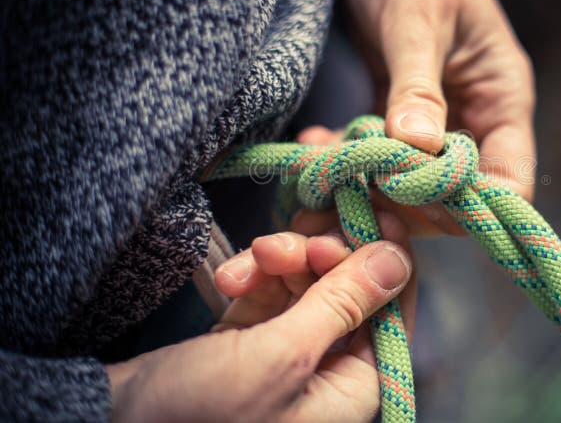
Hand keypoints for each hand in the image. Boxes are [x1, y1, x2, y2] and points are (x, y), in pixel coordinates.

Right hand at [107, 230, 412, 421]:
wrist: (112, 421)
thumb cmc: (199, 412)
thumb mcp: (281, 354)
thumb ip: (343, 304)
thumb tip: (399, 258)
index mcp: (354, 387)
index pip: (394, 308)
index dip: (384, 255)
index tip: (367, 208)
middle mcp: (331, 371)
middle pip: (351, 287)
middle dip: (320, 255)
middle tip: (292, 240)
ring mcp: (292, 352)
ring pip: (309, 280)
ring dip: (282, 261)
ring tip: (252, 259)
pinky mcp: (256, 338)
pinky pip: (274, 289)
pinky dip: (256, 276)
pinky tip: (230, 278)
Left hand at [342, 0, 536, 209]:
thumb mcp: (416, 18)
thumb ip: (417, 85)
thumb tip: (418, 150)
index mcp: (502, 97)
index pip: (509, 181)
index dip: (468, 206)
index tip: (409, 199)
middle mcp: (475, 117)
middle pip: (456, 195)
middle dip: (405, 203)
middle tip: (349, 194)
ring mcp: (438, 119)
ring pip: (413, 182)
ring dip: (369, 186)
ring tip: (323, 171)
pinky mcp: (399, 114)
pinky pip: (382, 157)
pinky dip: (351, 162)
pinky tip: (317, 149)